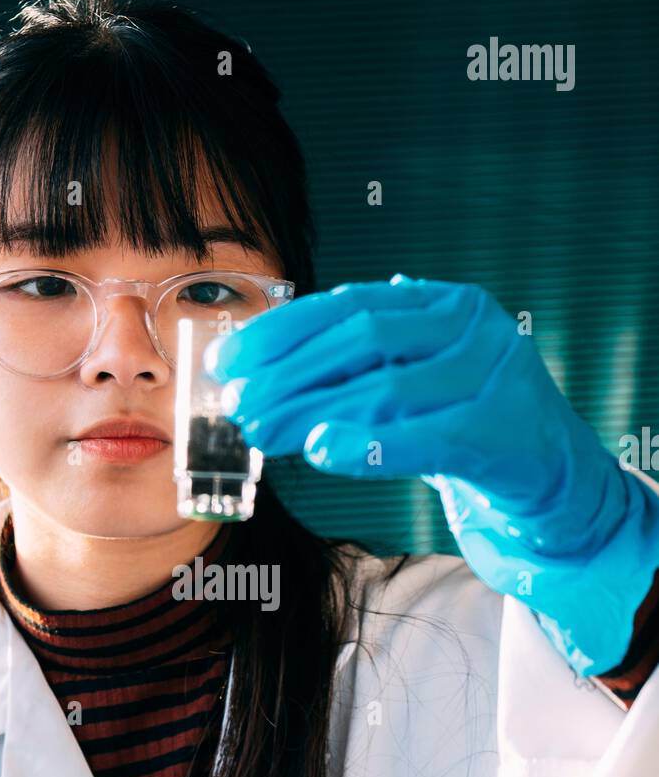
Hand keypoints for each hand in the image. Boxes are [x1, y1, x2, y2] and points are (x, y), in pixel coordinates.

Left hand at [203, 276, 658, 675]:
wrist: (548, 474)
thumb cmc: (463, 423)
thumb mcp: (409, 383)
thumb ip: (352, 369)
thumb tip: (259, 374)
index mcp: (444, 302)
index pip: (348, 304)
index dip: (282, 331)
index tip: (229, 361)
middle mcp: (472, 327)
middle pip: (362, 341)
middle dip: (289, 374)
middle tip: (238, 405)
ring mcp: (492, 376)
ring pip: (386, 388)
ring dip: (314, 411)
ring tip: (263, 431)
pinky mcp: (501, 433)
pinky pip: (424, 439)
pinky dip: (370, 445)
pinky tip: (322, 450)